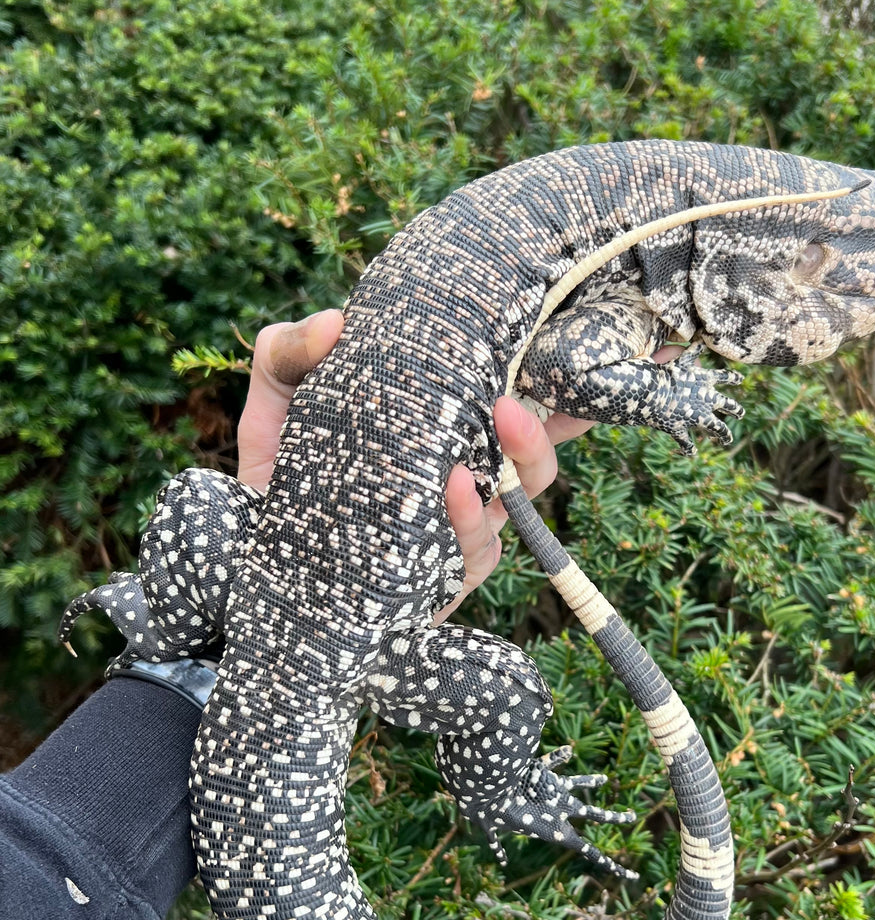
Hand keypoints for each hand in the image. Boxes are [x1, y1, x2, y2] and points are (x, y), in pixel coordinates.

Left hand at [239, 310, 593, 621]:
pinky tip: (454, 487)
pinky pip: (480, 547)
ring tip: (502, 418)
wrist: (253, 563)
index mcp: (439, 431)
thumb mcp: (274, 405)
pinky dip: (472, 516)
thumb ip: (288, 354)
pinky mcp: (445, 575)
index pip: (504, 401)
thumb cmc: (280, 476)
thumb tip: (335, 322)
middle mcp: (460, 478)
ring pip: (521, 494)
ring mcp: (458, 528)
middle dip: (543, 419)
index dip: (544, 379)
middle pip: (530, 449)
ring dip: (523, 455)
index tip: (556, 344)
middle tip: (518, 388)